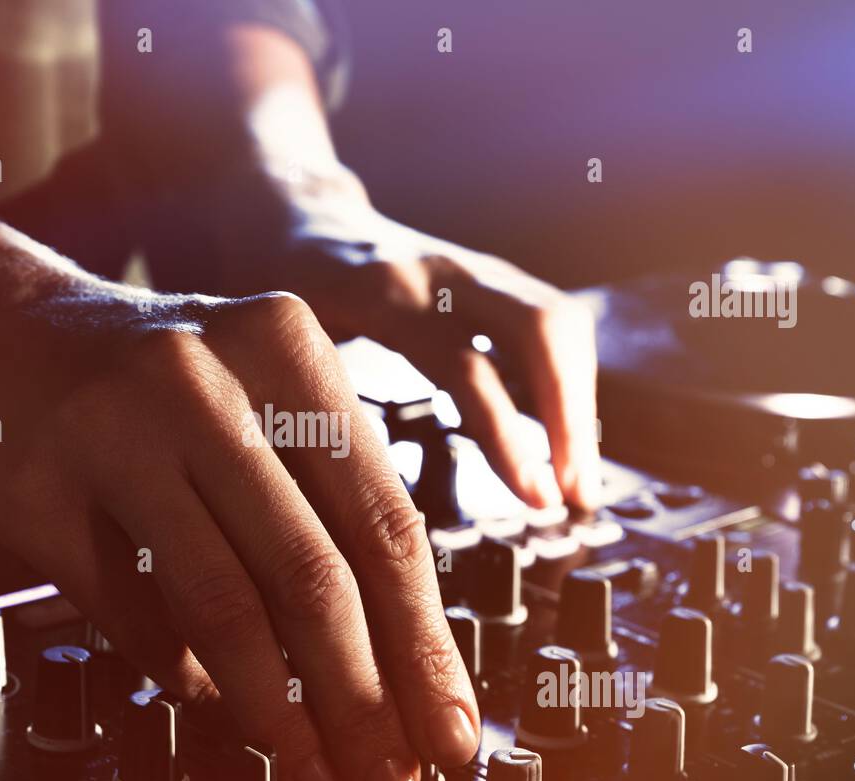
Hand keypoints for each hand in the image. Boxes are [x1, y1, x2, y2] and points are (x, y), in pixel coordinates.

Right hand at [0, 279, 479, 780]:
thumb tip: (386, 653)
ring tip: (310, 768)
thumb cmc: (144, 377)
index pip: (385, 522)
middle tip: (389, 774)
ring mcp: (118, 427)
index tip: (445, 722)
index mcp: (287, 349)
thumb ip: (319, 500)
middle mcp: (209, 379)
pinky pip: (128, 612)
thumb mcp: (253, 396)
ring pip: (224, 602)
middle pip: (315, 572)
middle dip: (362, 697)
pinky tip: (211, 698)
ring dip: (275, 710)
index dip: (423, 641)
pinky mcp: (42, 483)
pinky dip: (180, 671)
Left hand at [222, 172, 601, 510]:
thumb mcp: (276, 336)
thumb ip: (304, 394)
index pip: (466, 365)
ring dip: (578, 402)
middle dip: (571, 416)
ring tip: (576, 480)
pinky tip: (561, 438)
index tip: (534, 497)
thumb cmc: (277, 282)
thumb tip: (327, 495)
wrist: (291, 209)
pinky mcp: (489, 280)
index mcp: (384, 294)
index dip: (506, 436)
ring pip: (557, 322)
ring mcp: (472, 269)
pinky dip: (566, 381)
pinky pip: (548, 325)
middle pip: (541, 329)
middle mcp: (441, 273)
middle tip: (575, 493)